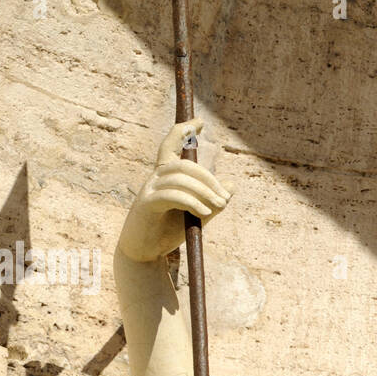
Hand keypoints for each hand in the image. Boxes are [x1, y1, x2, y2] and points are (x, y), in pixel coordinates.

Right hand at [117, 118, 233, 262]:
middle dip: (209, 178)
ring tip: (220, 205)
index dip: (182, 130)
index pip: (170, 145)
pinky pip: (172, 195)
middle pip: (184, 165)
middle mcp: (155, 178)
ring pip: (180, 178)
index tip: (199, 122)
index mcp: (164, 176)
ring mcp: (149, 190)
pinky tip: (205, 212)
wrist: (145, 254)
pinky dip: (192, 201)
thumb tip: (231, 186)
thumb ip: (212, 200)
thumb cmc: (168, 232)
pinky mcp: (147, 205)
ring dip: (205, 191)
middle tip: (225, 197)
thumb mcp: (196, 214)